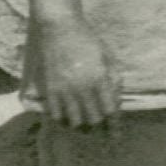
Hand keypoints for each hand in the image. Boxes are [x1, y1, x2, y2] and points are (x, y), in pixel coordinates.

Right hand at [36, 14, 118, 129]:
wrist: (59, 28)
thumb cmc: (87, 40)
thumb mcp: (107, 56)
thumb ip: (113, 78)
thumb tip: (116, 99)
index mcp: (99, 78)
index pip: (109, 111)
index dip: (114, 126)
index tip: (116, 137)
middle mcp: (82, 87)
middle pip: (93, 119)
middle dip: (99, 126)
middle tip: (101, 129)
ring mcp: (64, 89)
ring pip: (75, 120)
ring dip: (82, 124)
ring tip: (85, 125)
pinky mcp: (50, 89)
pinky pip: (57, 115)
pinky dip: (64, 119)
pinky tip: (68, 118)